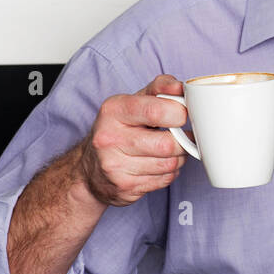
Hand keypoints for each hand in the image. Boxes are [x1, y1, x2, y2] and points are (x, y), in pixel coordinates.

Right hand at [78, 75, 188, 206]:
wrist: (89, 169)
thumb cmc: (120, 129)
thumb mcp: (134, 102)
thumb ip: (159, 89)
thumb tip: (180, 86)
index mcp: (113, 110)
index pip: (157, 111)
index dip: (180, 114)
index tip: (184, 115)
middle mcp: (109, 138)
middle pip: (168, 144)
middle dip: (183, 141)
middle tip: (182, 137)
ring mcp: (115, 165)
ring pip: (170, 163)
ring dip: (179, 158)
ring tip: (169, 151)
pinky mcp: (124, 187)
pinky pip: (165, 179)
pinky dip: (170, 172)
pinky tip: (158, 165)